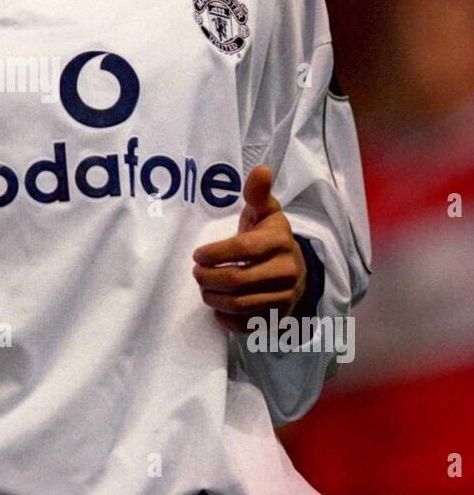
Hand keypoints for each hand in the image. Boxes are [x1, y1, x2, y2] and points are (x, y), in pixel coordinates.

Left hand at [191, 164, 306, 334]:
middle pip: (237, 281)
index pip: (243, 250)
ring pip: (239, 305)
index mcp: (280, 242)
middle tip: (196, 273)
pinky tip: (218, 306)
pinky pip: (246, 325)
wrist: (297, 270)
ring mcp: (284, 298)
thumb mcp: (266, 213)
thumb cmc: (270, 237)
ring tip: (204, 287)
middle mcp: (287, 271)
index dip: (215, 254)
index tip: (197, 254)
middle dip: (208, 278)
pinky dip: (226, 318)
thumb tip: (260, 169)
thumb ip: (258, 194)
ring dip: (213, 298)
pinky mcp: (278, 318)